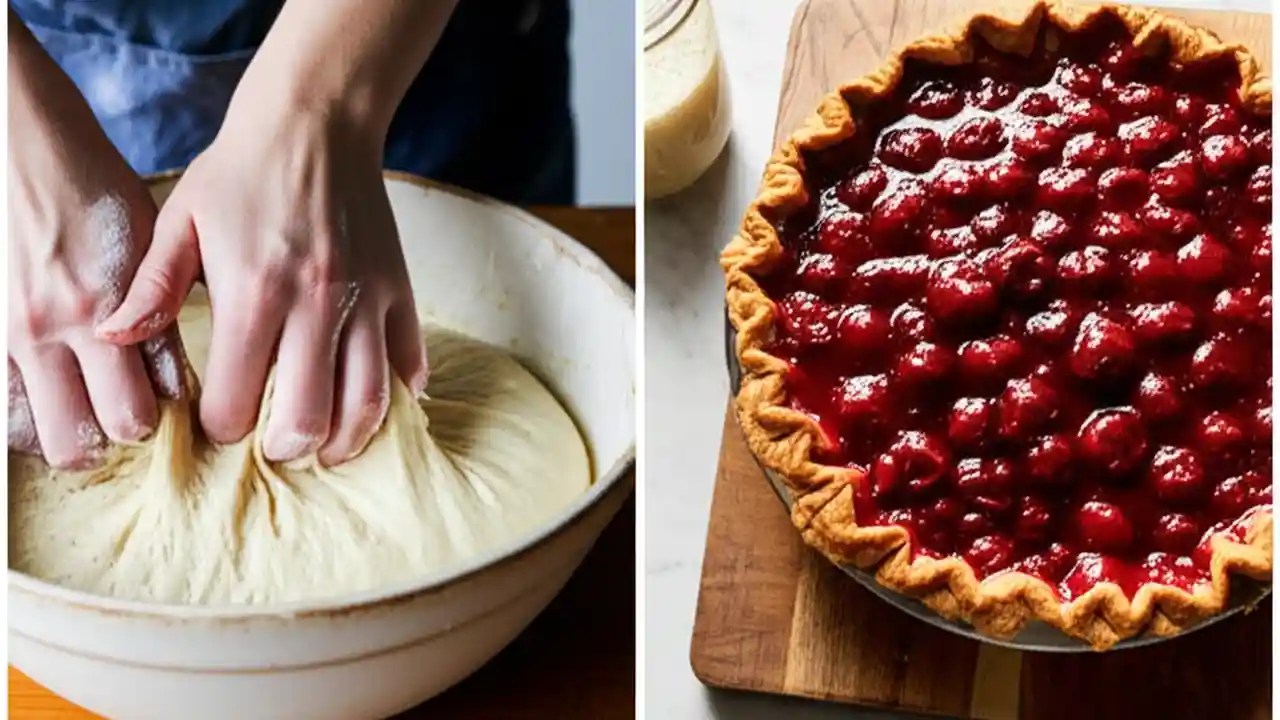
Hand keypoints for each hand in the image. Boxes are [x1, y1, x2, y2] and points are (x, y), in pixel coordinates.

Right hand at [8, 36, 185, 467]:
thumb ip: (159, 306)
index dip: (164, 413)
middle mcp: (52, 328)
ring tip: (85, 418)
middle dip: (123, 432)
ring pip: (43, 435)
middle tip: (128, 414)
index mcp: (104, 304)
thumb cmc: (83, 179)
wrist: (9, 134)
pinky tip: (43, 404)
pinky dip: (23, 419)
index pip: (148, 401)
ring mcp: (5, 333)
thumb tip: (174, 377)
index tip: (167, 404)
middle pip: (101, 433)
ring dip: (71, 434)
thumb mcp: (144, 236)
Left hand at [99, 106, 427, 465]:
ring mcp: (366, 301)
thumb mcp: (181, 222)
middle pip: (309, 417)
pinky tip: (373, 402)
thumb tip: (112, 339)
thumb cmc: (242, 173)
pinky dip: (397, 394)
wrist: (317, 123)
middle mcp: (317, 305)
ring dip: (345, 439)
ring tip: (325, 447)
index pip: (239, 402)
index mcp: (255, 294)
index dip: (224, 426)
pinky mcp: (399, 291)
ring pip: (369, 402)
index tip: (220, 420)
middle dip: (286, 448)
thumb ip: (150, 287)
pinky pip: (409, 361)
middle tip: (273, 444)